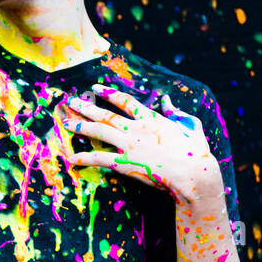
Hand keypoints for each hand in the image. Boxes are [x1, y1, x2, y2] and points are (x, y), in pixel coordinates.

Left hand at [59, 85, 224, 208]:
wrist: (193, 174)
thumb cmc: (196, 151)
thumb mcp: (190, 124)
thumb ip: (176, 111)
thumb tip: (167, 100)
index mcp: (151, 118)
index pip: (124, 101)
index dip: (108, 93)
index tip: (96, 87)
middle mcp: (136, 128)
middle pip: (105, 114)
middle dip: (86, 106)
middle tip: (70, 101)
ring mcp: (129, 145)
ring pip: (98, 131)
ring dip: (80, 126)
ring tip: (66, 122)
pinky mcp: (125, 163)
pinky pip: (100, 158)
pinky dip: (84, 157)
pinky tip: (71, 157)